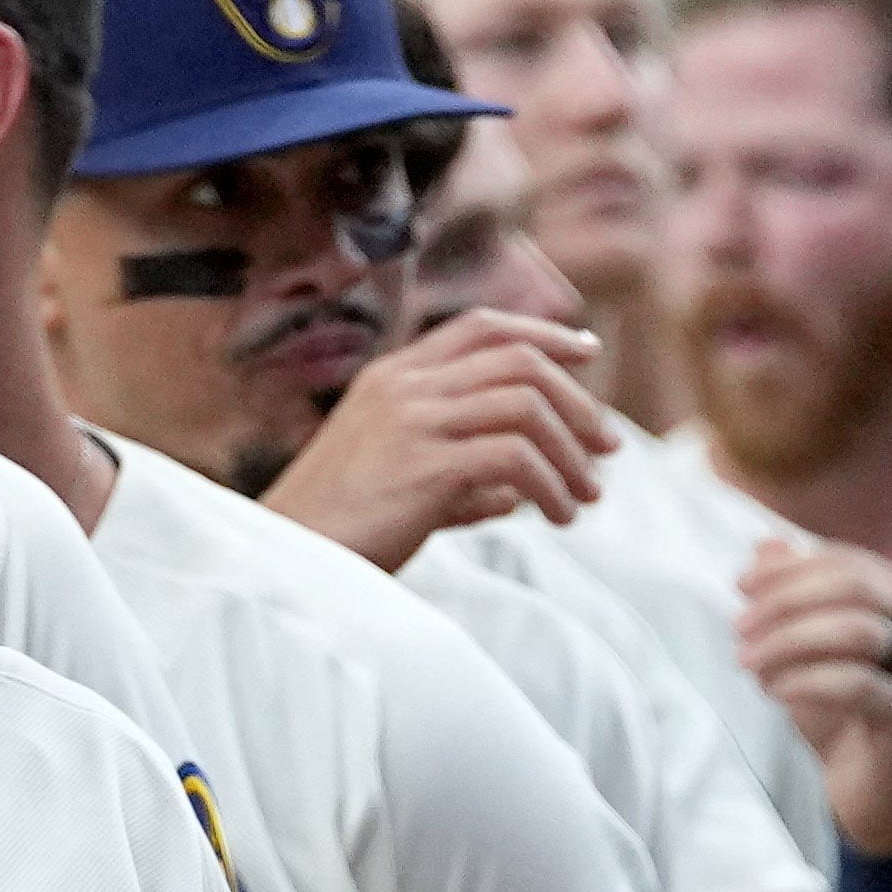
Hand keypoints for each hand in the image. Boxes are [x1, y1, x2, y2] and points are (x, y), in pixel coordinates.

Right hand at [258, 321, 615, 570]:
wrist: (284, 564)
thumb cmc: (333, 535)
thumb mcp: (396, 488)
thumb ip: (456, 482)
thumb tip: (512, 497)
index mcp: (390, 378)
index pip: (482, 327)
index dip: (543, 332)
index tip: (585, 352)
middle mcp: (403, 386)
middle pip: (520, 360)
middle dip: (577, 401)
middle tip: (607, 447)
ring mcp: (413, 421)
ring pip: (527, 406)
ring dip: (571, 451)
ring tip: (586, 496)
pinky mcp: (425, 465)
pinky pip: (516, 458)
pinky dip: (550, 485)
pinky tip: (557, 515)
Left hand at [735, 534, 891, 855]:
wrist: (875, 795)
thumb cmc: (843, 717)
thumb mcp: (809, 652)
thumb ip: (794, 597)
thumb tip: (765, 546)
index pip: (850, 562)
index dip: (791, 570)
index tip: (741, 588)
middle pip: (857, 588)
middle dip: (787, 603)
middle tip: (741, 630)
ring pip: (859, 631)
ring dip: (791, 642)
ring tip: (750, 664)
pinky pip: (860, 686)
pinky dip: (807, 682)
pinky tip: (776, 691)